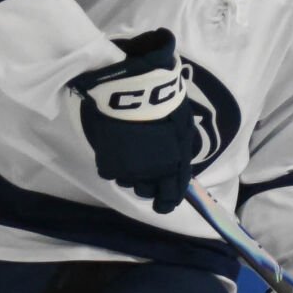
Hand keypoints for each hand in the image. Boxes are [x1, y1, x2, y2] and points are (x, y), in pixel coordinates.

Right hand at [68, 29, 199, 213]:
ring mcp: (129, 169)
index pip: (171, 195)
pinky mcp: (109, 161)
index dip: (167, 202)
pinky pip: (111, 173)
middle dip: (148, 186)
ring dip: (130, 174)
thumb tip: (178, 166)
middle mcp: (153, 173)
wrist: (135, 89)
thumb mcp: (183, 127)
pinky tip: (116, 150)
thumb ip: (181, 150)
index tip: (164, 203)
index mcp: (175, 165)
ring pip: (128, 183)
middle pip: (147, 192)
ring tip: (130, 155)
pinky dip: (113, 165)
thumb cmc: (165, 102)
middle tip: (146, 172)